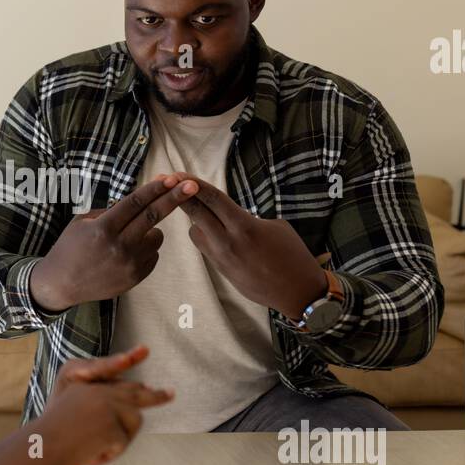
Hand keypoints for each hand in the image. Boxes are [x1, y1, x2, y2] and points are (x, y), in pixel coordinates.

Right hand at [29, 175, 197, 311]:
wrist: (62, 284)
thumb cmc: (71, 246)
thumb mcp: (83, 222)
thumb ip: (112, 209)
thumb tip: (144, 195)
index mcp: (102, 229)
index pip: (134, 203)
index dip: (154, 189)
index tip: (171, 177)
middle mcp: (118, 247)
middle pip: (153, 217)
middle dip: (175, 198)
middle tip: (192, 185)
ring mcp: (129, 264)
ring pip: (156, 237)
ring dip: (150, 229)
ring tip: (127, 236)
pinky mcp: (135, 277)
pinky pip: (153, 254)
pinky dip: (145, 248)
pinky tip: (124, 253)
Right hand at [38, 345, 172, 464]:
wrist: (39, 450)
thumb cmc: (50, 442)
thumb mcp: (72, 418)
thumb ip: (96, 412)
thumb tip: (127, 414)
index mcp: (87, 387)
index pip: (119, 385)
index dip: (136, 389)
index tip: (147, 387)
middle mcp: (99, 392)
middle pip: (136, 394)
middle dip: (155, 396)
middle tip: (171, 393)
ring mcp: (106, 406)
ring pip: (134, 422)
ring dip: (121, 441)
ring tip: (99, 452)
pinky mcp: (111, 423)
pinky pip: (122, 443)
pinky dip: (109, 455)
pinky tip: (90, 459)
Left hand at [172, 174, 327, 319]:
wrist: (296, 292)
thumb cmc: (292, 255)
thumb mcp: (275, 226)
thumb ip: (247, 218)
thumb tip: (229, 214)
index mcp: (244, 226)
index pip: (212, 199)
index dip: (193, 184)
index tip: (178, 173)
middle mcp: (228, 242)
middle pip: (195, 213)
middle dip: (179, 196)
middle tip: (167, 184)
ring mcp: (221, 258)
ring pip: (195, 232)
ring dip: (195, 219)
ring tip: (199, 208)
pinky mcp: (221, 270)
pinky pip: (205, 247)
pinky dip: (205, 235)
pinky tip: (212, 229)